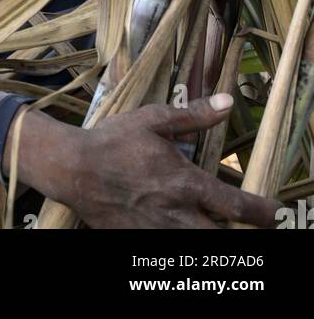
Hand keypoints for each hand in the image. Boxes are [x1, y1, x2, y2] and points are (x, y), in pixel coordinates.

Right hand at [59, 94, 280, 228]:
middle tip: (248, 225)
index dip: (263, 213)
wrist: (73, 169)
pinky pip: (167, 249)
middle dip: (241, 236)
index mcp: (186, 184)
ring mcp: (159, 233)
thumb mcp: (154, 120)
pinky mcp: (140, 242)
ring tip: (210, 223)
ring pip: (198, 248)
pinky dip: (178, 239)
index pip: (237, 206)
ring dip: (209, 237)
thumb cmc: (114, 141)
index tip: (278, 213)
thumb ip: (194, 116)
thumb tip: (227, 102)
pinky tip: (175, 226)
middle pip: (224, 240)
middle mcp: (178, 215)